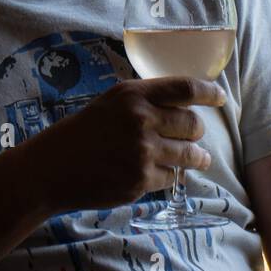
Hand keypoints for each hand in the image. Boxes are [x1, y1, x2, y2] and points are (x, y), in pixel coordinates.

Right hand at [20, 76, 225, 214]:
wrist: (51, 169)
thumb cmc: (82, 133)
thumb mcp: (112, 103)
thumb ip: (146, 100)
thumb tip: (186, 104)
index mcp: (134, 95)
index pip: (185, 89)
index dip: (209, 93)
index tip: (220, 97)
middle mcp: (141, 120)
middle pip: (193, 124)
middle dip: (197, 131)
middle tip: (195, 135)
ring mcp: (142, 152)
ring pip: (189, 154)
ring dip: (197, 157)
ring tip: (200, 159)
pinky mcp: (140, 180)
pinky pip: (171, 178)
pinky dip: (169, 176)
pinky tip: (160, 173)